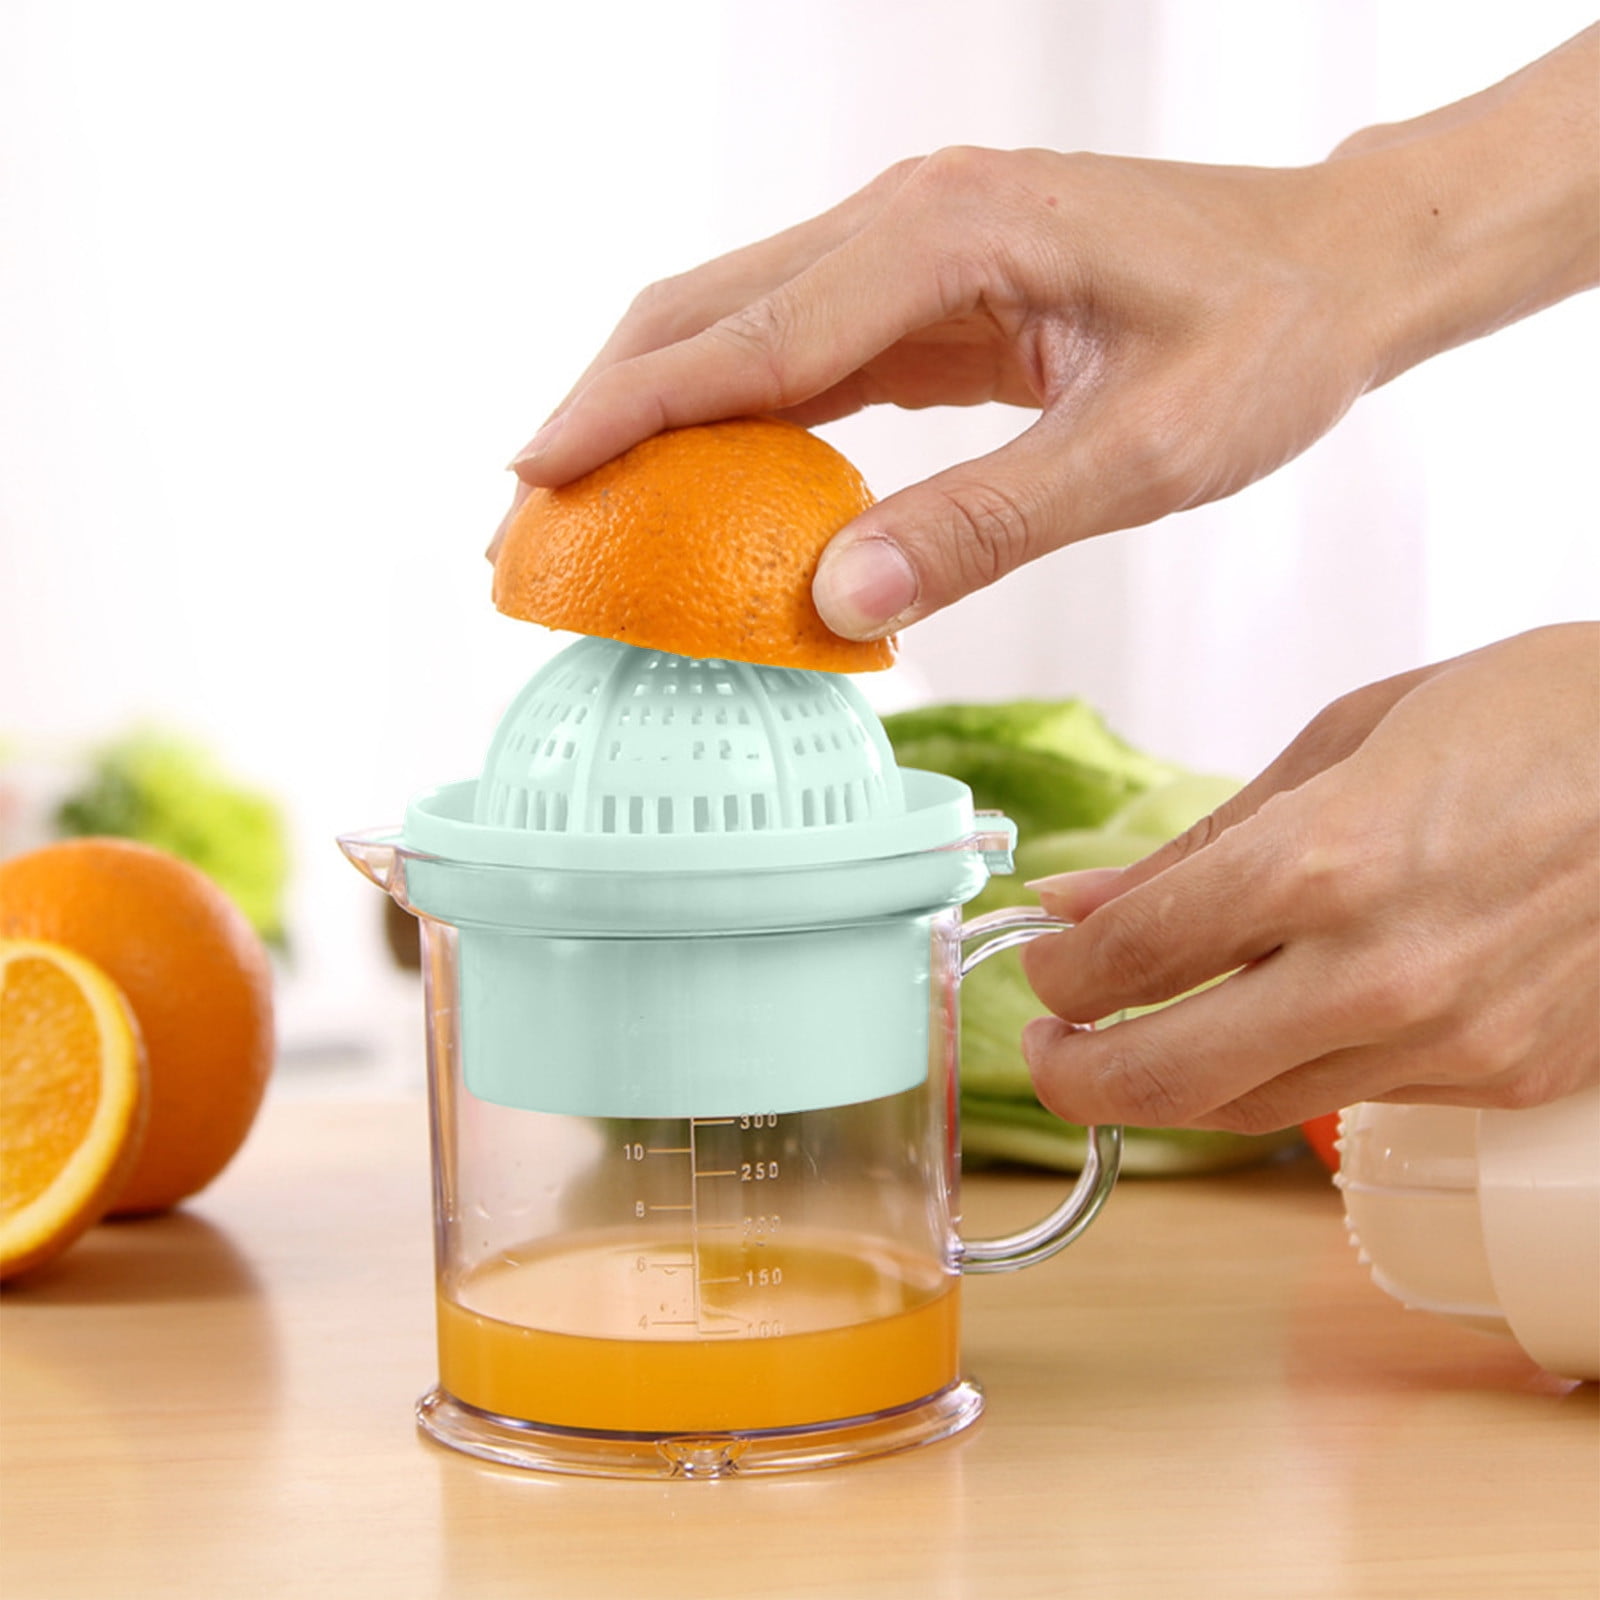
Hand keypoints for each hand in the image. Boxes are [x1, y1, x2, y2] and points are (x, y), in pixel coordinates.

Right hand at [496, 147, 1389, 636]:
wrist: (1339, 265)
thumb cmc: (1267, 341)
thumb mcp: (1144, 452)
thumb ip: (986, 524)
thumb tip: (831, 604)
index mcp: (948, 236)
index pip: (747, 336)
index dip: (629, 414)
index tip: (530, 481)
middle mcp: (907, 218)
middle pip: (703, 310)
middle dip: (600, 412)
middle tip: (520, 519)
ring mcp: (909, 245)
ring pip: (733, 322)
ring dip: (647, 412)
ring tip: (578, 511)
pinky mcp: (924, 287)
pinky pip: (794, 351)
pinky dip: (726, 418)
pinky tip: (695, 487)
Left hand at [1018, 624, 1599, 1131]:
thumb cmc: (1534, 719)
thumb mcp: (1346, 741)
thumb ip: (1200, 846)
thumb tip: (1077, 901)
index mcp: (1328, 861)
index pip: (1131, 958)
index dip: (1058, 974)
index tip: (1045, 965)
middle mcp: (1383, 973)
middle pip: (1168, 1077)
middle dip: (1072, 1077)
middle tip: (1047, 1049)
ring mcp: (1453, 1043)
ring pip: (1252, 1111)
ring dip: (1168, 1087)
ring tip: (1134, 1042)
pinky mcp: (1506, 1080)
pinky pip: (1352, 1098)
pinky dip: (1286, 1071)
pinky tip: (1277, 1022)